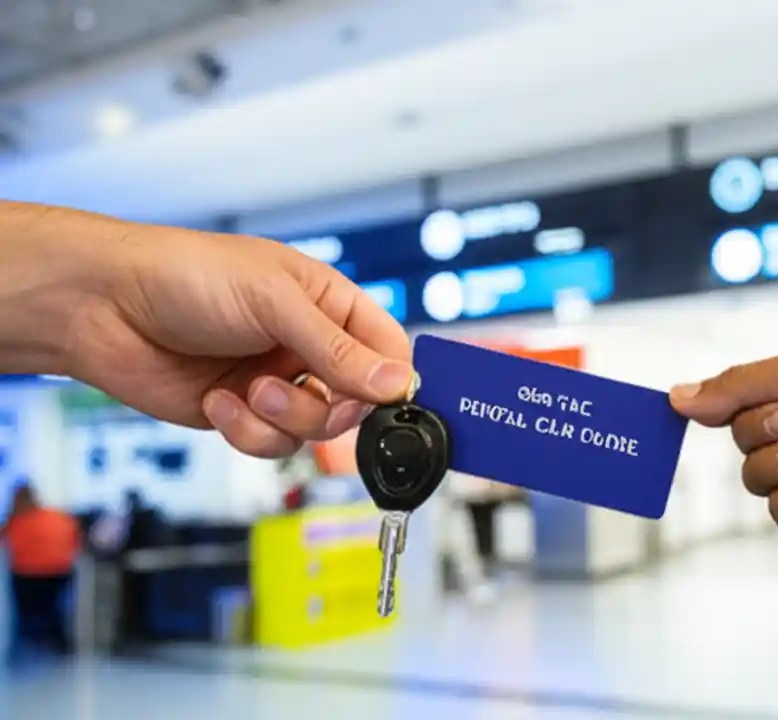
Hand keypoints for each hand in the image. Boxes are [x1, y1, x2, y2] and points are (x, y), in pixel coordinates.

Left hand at [66, 221, 412, 457]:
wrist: (102, 306)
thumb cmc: (186, 276)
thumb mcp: (275, 302)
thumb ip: (338, 349)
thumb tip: (396, 383)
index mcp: (328, 304)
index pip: (388, 349)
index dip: (391, 379)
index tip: (383, 399)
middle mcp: (307, 345)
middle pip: (356, 400)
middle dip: (324, 405)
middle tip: (288, 387)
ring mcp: (277, 381)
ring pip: (315, 428)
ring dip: (283, 418)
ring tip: (247, 393)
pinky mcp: (242, 414)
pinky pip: (272, 444)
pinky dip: (247, 431)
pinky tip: (218, 402)